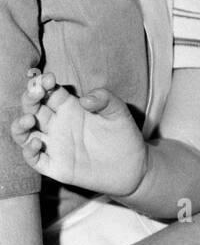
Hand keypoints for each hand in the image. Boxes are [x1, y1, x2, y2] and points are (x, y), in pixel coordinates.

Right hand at [10, 73, 146, 196]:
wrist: (133, 166)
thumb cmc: (123, 135)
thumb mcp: (118, 111)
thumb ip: (105, 99)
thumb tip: (85, 100)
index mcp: (69, 107)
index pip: (47, 91)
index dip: (43, 83)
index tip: (49, 78)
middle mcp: (57, 124)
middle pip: (32, 108)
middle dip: (29, 98)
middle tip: (36, 92)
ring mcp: (54, 145)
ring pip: (24, 133)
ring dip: (20, 125)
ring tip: (30, 119)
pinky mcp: (56, 166)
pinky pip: (34, 159)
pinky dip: (29, 151)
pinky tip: (38, 143)